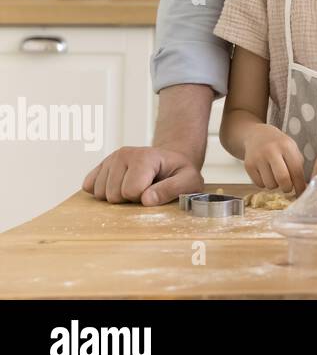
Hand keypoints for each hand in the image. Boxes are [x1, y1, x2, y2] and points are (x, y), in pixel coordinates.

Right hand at [82, 146, 203, 205]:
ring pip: (100, 194)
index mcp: (144, 157)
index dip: (144, 197)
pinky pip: (89, 188)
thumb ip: (172, 189)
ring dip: (117, 197)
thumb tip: (146, 200)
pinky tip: (120, 186)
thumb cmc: (179, 173)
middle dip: (129, 199)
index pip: (131, 191)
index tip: (155, 189)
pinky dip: (102, 193)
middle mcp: (123, 154)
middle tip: (145, 189)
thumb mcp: (189, 181)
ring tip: (135, 187)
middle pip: (114, 195)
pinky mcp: (100, 166)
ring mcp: (110, 159)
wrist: (170, 162)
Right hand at [244, 124, 307, 193]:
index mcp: (286, 146)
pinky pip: (259, 184)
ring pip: (270, 184)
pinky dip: (264, 184)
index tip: (301, 192)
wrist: (257, 135)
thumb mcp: (292, 149)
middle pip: (282, 179)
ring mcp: (258, 158)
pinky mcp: (248, 165)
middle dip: (287, 188)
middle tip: (288, 188)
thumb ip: (297, 166)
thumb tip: (303, 187)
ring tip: (275, 176)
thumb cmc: (279, 145)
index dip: (300, 185)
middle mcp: (271, 151)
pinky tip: (266, 174)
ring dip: (275, 185)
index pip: (296, 170)